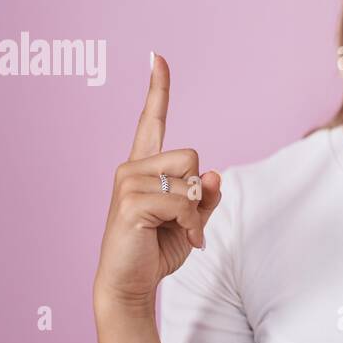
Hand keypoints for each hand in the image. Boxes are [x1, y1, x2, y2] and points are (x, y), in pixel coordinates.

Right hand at [92, 53, 222, 316]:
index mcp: (144, 166)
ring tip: (180, 232)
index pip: (150, 120)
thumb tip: (214, 174)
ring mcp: (128, 181)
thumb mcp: (192, 220)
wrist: (131, 284)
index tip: (157, 57)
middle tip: (185, 221)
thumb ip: (205, 196)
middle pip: (192, 155)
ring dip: (197, 212)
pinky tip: (185, 240)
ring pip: (191, 178)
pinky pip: (184, 203)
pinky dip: (194, 225)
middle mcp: (131, 167)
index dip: (158, 88)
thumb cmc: (157, 250)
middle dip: (199, 191)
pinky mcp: (132, 201)